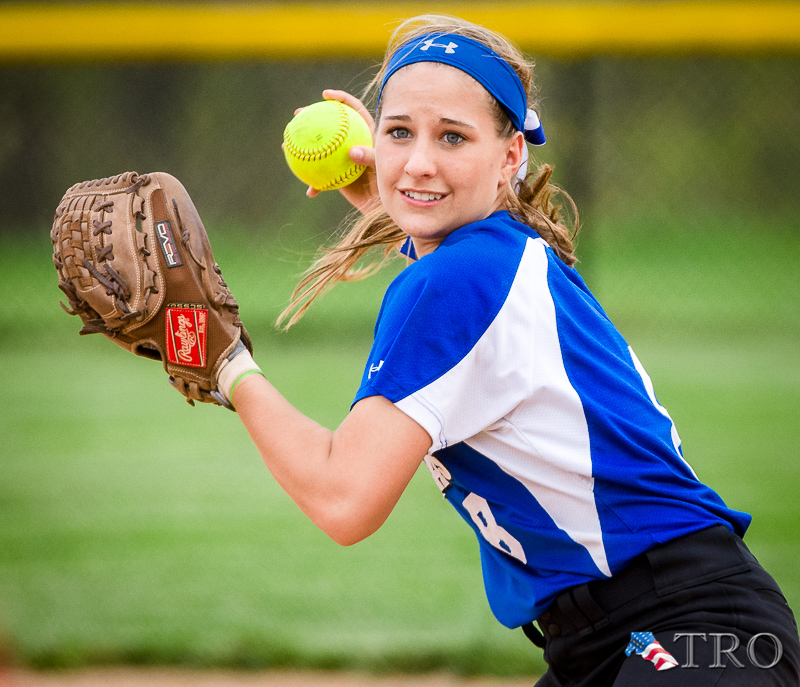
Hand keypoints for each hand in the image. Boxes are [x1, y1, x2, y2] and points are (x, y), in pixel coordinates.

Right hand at [304, 89, 380, 214]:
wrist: (383, 203)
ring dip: (302, 149)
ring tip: (286, 146)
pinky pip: (321, 179)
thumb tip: (352, 151)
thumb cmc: (388, 181)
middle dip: (311, 116)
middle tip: (298, 114)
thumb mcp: (382, 166)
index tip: (325, 95)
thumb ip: (370, 157)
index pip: (353, 110)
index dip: (340, 99)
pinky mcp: (336, 177)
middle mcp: (351, 143)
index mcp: (364, 134)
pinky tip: (310, 192)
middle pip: (329, 125)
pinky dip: (315, 186)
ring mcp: (342, 160)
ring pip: (319, 150)